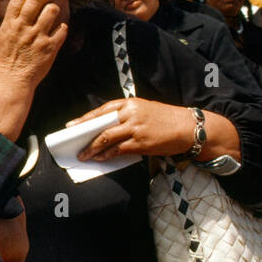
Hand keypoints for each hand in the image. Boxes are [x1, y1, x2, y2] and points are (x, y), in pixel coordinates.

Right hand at [0, 0, 67, 91]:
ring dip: (53, 9)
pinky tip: (57, 30)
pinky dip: (61, 27)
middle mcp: (24, 28)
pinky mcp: (50, 47)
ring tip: (51, 14)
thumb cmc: (0, 61)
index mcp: (9, 24)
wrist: (11, 82)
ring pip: (52, 11)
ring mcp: (38, 37)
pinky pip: (62, 29)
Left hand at [69, 98, 198, 161]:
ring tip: (84, 155)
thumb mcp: (144, 111)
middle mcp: (131, 113)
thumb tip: (104, 130)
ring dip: (92, 148)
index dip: (85, 119)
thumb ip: (125, 117)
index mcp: (130, 103)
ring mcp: (136, 128)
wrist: (190, 127)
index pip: (102, 110)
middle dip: (84, 136)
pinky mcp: (141, 142)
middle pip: (100, 125)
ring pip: (106, 138)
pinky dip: (107, 154)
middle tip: (73, 144)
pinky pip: (118, 149)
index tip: (72, 125)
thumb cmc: (166, 120)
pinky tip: (100, 158)